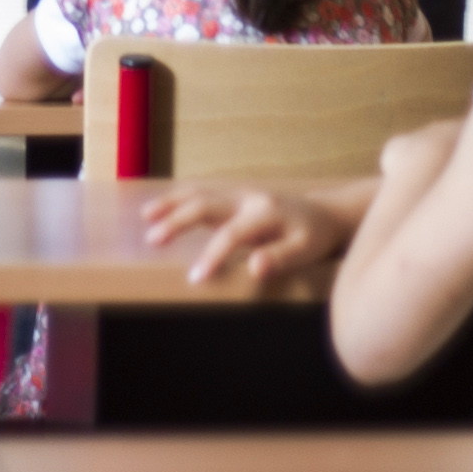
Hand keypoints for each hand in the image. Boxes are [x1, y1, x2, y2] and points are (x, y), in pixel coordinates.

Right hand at [136, 184, 350, 292]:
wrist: (326, 215)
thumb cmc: (315, 237)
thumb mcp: (306, 250)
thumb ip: (280, 258)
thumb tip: (255, 267)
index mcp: (265, 213)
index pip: (232, 234)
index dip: (213, 255)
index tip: (195, 278)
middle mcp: (248, 199)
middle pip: (206, 204)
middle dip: (178, 220)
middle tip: (152, 239)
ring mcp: (239, 195)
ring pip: (200, 193)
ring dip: (172, 203)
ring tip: (146, 215)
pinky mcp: (234, 197)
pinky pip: (202, 194)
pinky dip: (180, 199)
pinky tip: (162, 207)